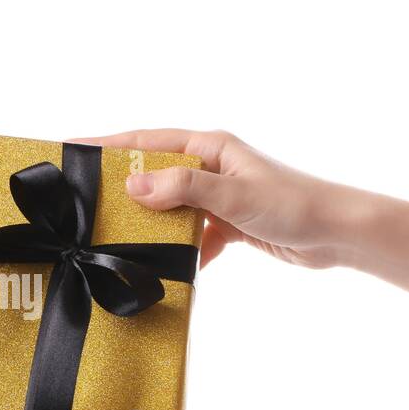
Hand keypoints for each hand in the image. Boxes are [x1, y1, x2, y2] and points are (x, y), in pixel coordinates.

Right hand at [82, 129, 369, 269]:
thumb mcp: (233, 194)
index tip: (71, 147)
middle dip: (120, 189)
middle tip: (81, 203)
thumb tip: (132, 186)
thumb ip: (183, 188)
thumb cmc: (293, 204)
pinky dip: (183, 251)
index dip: (107, 144)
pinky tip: (173, 267)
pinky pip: (192, 236)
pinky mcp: (228, 224)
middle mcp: (210, 167)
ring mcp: (218, 197)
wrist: (337, 233)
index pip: (146, 142)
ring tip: (116, 240)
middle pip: (153, 175)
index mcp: (209, 147)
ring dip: (150, 225)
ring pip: (170, 209)